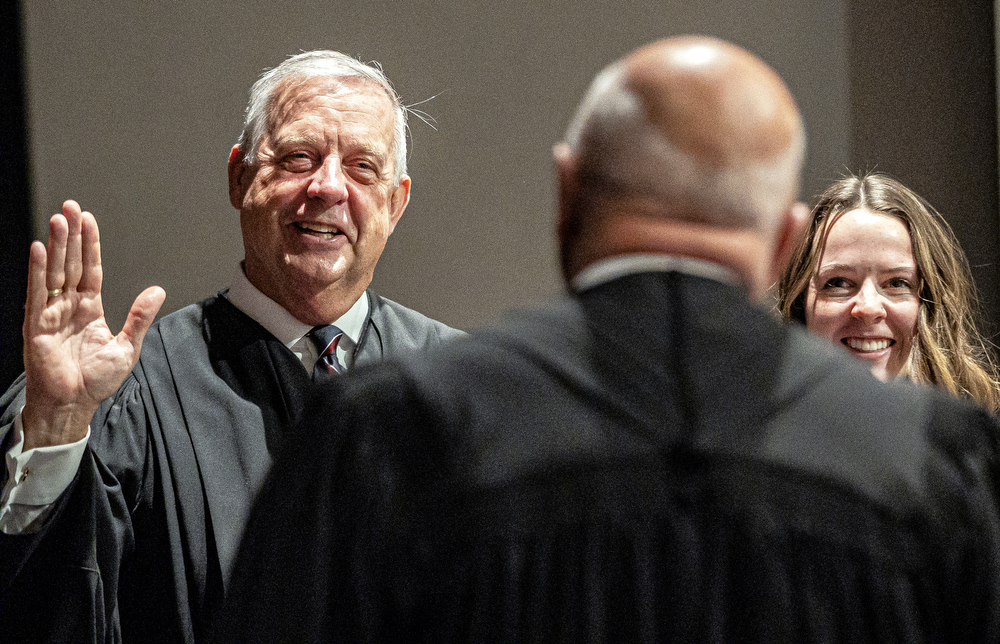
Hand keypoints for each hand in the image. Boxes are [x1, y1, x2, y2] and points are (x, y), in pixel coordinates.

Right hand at [21, 200, 165, 449]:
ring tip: (59, 219)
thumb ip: (140, 317)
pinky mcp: (36, 325)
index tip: (88, 220)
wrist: (74, 405)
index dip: (89, 245)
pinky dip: (38, 271)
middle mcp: (68, 307)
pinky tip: (40, 250)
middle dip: (71, 235)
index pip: (89, 269)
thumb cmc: (96, 381)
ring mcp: (50, 314)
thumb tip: (158, 291)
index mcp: (89, 309)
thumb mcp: (127, 346)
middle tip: (71, 206)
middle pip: (69, 263)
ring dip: (56, 244)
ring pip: (54, 272)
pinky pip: (37, 293)